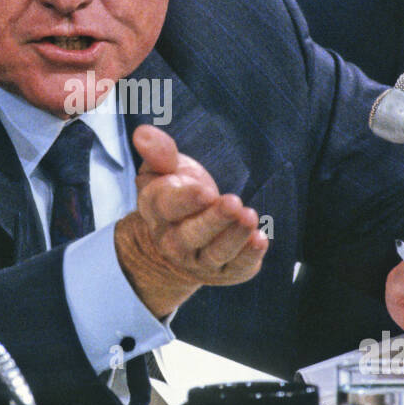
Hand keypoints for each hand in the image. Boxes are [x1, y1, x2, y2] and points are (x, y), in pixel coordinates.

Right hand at [113, 125, 267, 317]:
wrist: (178, 239)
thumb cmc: (176, 193)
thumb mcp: (164, 169)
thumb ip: (158, 152)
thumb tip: (143, 133)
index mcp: (157, 211)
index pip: (167, 206)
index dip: (185, 199)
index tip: (204, 190)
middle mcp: (174, 240)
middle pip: (191, 235)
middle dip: (213, 220)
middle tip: (233, 203)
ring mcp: (200, 259)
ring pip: (215, 253)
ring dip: (234, 237)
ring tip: (249, 217)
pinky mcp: (225, 271)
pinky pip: (237, 267)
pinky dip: (249, 256)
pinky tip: (260, 239)